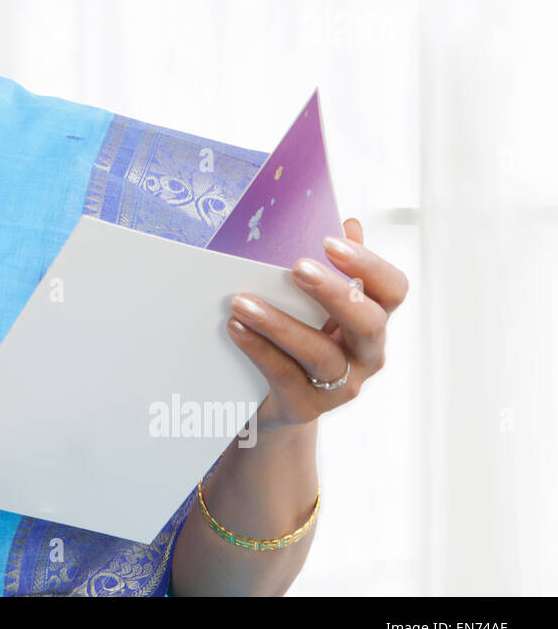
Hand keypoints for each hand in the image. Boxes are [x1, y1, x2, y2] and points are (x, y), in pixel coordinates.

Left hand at [227, 217, 409, 431]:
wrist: (274, 403)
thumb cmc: (298, 342)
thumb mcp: (315, 306)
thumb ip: (333, 268)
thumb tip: (350, 222)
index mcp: (373, 320)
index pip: (393, 290)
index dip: (369, 266)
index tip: (331, 242)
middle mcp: (366, 354)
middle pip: (369, 324)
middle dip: (335, 294)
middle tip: (298, 268)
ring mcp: (340, 386)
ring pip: (320, 354)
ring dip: (279, 324)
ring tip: (241, 302)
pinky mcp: (306, 407)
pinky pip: (285, 376)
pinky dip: (258, 349)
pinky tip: (235, 328)